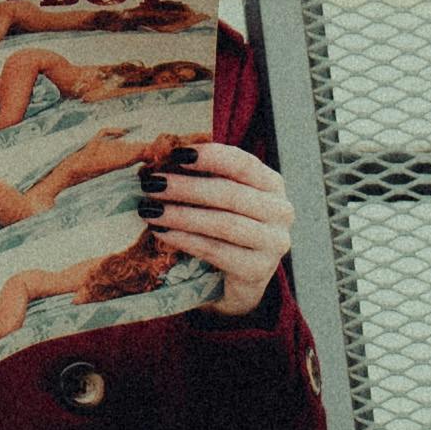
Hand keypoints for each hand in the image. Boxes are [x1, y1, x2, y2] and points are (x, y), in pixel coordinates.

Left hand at [152, 143, 291, 320]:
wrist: (243, 275)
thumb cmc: (228, 225)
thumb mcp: (222, 197)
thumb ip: (203, 176)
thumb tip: (161, 159)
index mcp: (272, 184)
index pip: (243, 164)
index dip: (210, 157)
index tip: (175, 154)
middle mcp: (280, 211)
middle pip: (230, 194)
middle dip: (186, 188)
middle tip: (152, 185)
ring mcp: (273, 242)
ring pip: (223, 224)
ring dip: (181, 215)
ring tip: (150, 210)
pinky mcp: (258, 270)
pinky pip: (216, 251)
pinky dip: (185, 240)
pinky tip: (161, 233)